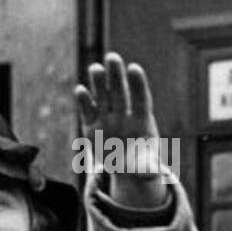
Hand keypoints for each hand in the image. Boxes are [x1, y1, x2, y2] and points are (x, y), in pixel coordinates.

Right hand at [74, 52, 167, 208]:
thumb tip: (151, 174)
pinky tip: (80, 90)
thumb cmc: (140, 162)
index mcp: (142, 120)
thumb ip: (148, 168)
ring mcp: (107, 117)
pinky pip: (88, 110)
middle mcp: (124, 114)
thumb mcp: (146, 167)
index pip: (140, 98)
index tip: (134, 68)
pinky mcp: (92, 124)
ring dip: (99, 82)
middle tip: (113, 57)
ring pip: (103, 96)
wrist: (124, 167)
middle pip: (120, 92)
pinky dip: (84, 101)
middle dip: (116, 75)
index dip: (137, 84)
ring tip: (96, 68)